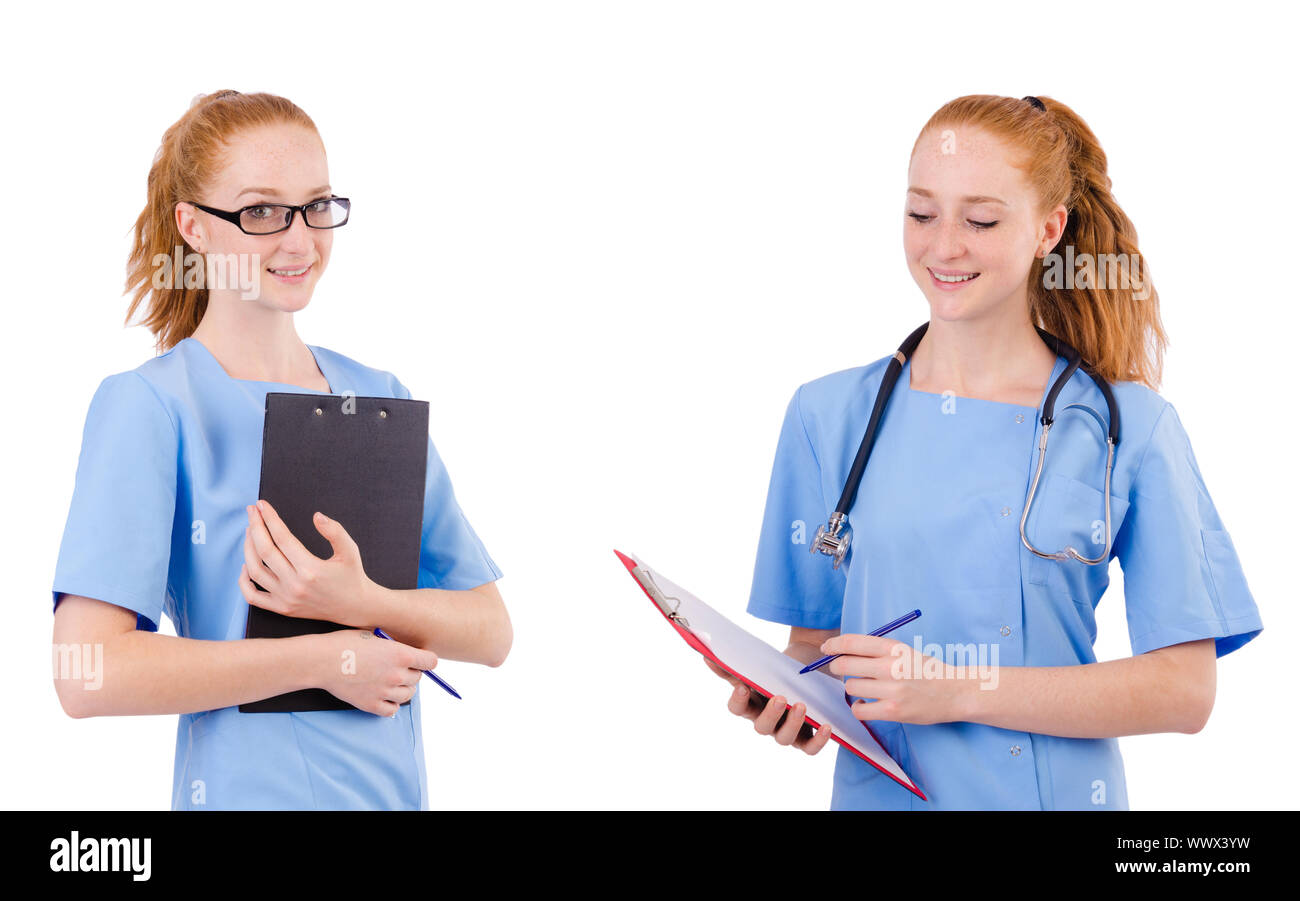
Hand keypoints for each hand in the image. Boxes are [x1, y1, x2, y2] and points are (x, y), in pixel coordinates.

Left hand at [238, 499, 375, 627]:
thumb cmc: (352, 576)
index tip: (262, 505)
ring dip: (248, 548)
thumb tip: (316, 516)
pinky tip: (246, 564)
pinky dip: (243, 580)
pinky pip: (252, 596)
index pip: (282, 538)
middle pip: (265, 551)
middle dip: (255, 527)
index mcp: (310, 569)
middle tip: (252, 511)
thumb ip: (334, 531)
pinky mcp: (282, 608)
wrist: (354, 607)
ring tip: (250, 531)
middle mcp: (294, 585)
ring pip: (255, 571)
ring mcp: (285, 599)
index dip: (270, 519)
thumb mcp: (350, 550)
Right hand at [313, 629, 438, 716]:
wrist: (322, 660)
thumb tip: (406, 652)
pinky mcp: (371, 705)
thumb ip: (394, 647)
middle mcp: (397, 675)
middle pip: (418, 678)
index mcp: (401, 654)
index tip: (420, 659)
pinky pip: (392, 710)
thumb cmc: (345, 643)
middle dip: (411, 672)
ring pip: (408, 695)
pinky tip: (384, 696)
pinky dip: (391, 704)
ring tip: (391, 682)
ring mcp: (385, 692)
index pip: (431, 662)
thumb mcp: (375, 636)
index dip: (426, 660)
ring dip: (403, 689)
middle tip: (398, 668)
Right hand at [703, 658, 832, 754]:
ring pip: (784, 738)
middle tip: (781, 698)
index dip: (738, 700)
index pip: (737, 709)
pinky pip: (810, 748)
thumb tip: (707, 655)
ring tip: (802, 706)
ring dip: (792, 724)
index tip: (743, 687)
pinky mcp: (807, 737)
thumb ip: (735, 665)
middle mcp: (766, 721)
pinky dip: (819, 741)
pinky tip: (826, 726)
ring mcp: (786, 731)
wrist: (808, 666)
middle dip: (771, 714)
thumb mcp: (760, 665)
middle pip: (762, 727)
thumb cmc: (779, 670)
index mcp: (751, 703)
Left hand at [822, 633, 968, 725]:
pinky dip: (858, 707)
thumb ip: (876, 650)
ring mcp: (892, 689)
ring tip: (864, 688)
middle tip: (840, 669)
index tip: (825, 649)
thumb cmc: (926, 670)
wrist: (955, 692)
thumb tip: (842, 651)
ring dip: (852, 687)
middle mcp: (891, 666)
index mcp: (893, 647)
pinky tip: (865, 704)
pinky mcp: (894, 711)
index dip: (833, 645)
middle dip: (837, 666)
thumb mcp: (903, 651)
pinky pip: (859, 709)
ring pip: (851, 687)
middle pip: (844, 664)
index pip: (851, 642)